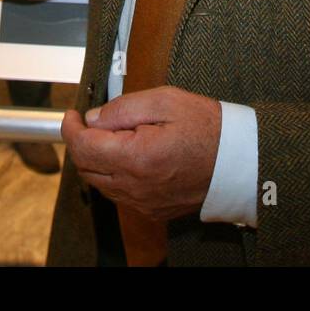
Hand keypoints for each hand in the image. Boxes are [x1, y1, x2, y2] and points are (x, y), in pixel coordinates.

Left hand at [60, 86, 220, 221]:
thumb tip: (93, 118)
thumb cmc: (207, 128)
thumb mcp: (164, 101)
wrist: (239, 162)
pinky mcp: (152, 210)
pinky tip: (130, 156)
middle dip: (82, 142)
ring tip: (118, 137)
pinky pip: (119, 194)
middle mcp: (135, 186)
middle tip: (95, 122)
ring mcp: (143, 202)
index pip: (82, 146)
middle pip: (85, 167)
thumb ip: (122, 108)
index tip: (73, 115)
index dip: (70, 128)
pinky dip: (113, 175)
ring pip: (99, 183)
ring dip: (97, 160)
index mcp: (136, 157)